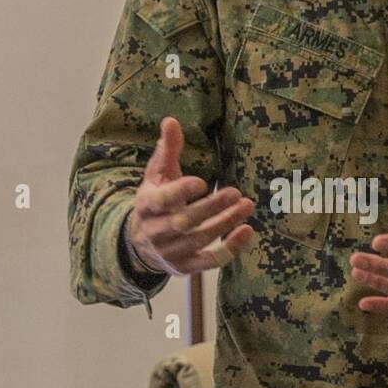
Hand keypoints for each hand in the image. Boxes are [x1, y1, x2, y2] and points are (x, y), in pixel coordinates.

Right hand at [127, 118, 255, 274]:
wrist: (140, 243)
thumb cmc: (156, 200)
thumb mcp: (157, 175)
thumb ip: (167, 150)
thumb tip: (171, 121)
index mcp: (146, 205)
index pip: (162, 201)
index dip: (181, 192)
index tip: (202, 181)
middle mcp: (156, 231)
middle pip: (185, 222)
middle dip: (212, 208)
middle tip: (236, 193)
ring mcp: (170, 252)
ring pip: (200, 240)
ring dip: (226, 223)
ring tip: (247, 205)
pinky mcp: (185, 267)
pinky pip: (209, 262)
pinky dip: (230, 249)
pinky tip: (247, 231)